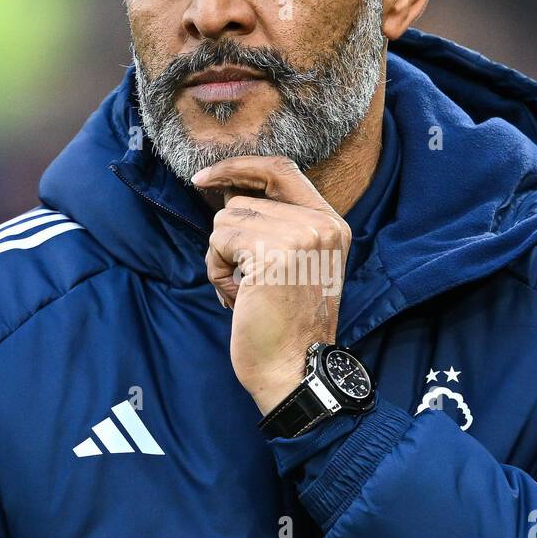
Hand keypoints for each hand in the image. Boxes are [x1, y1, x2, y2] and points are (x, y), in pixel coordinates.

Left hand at [191, 156, 351, 413]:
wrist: (295, 370)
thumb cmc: (284, 325)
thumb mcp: (292, 264)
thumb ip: (272, 225)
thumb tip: (225, 189)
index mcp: (330, 224)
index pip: (281, 169)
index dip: (240, 167)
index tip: (206, 177)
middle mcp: (320, 224)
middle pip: (243, 200)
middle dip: (228, 239)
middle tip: (245, 281)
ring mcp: (299, 235)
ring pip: (226, 219)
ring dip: (222, 257)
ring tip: (246, 292)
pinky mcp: (273, 251)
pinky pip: (219, 240)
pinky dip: (217, 269)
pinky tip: (239, 297)